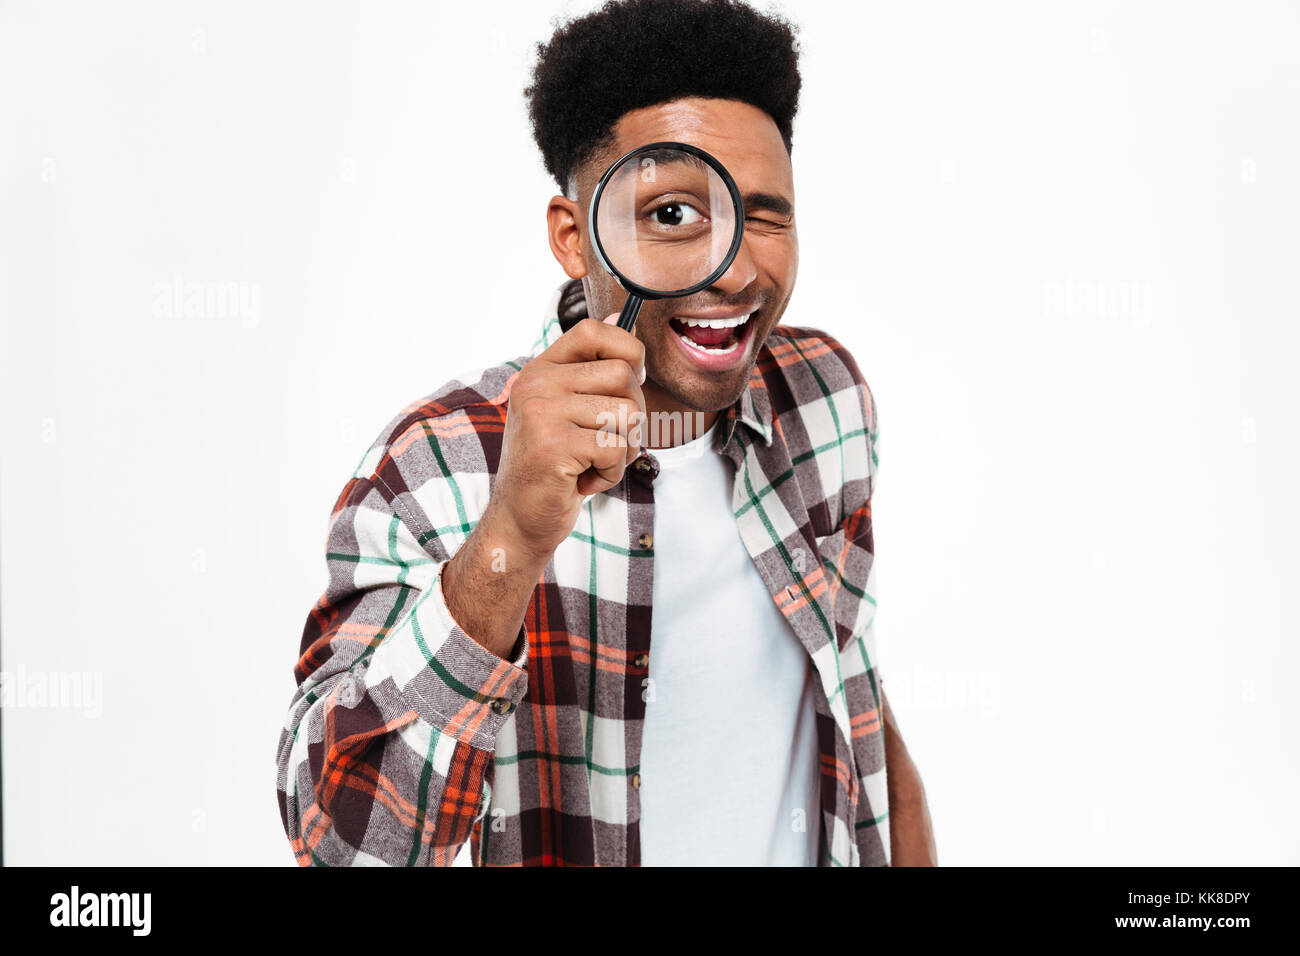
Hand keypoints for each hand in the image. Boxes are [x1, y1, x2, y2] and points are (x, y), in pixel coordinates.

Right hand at [487, 312, 646, 563]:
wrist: (520, 519)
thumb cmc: (554, 466)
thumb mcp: (569, 412)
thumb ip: (591, 372)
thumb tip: (621, 322)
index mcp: (540, 370)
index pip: (594, 331)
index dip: (628, 353)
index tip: (627, 386)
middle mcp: (536, 384)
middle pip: (623, 376)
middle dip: (632, 416)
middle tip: (604, 443)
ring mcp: (541, 413)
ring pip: (627, 414)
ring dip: (624, 448)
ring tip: (593, 463)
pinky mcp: (553, 446)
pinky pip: (617, 449)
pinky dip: (611, 473)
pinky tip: (583, 480)